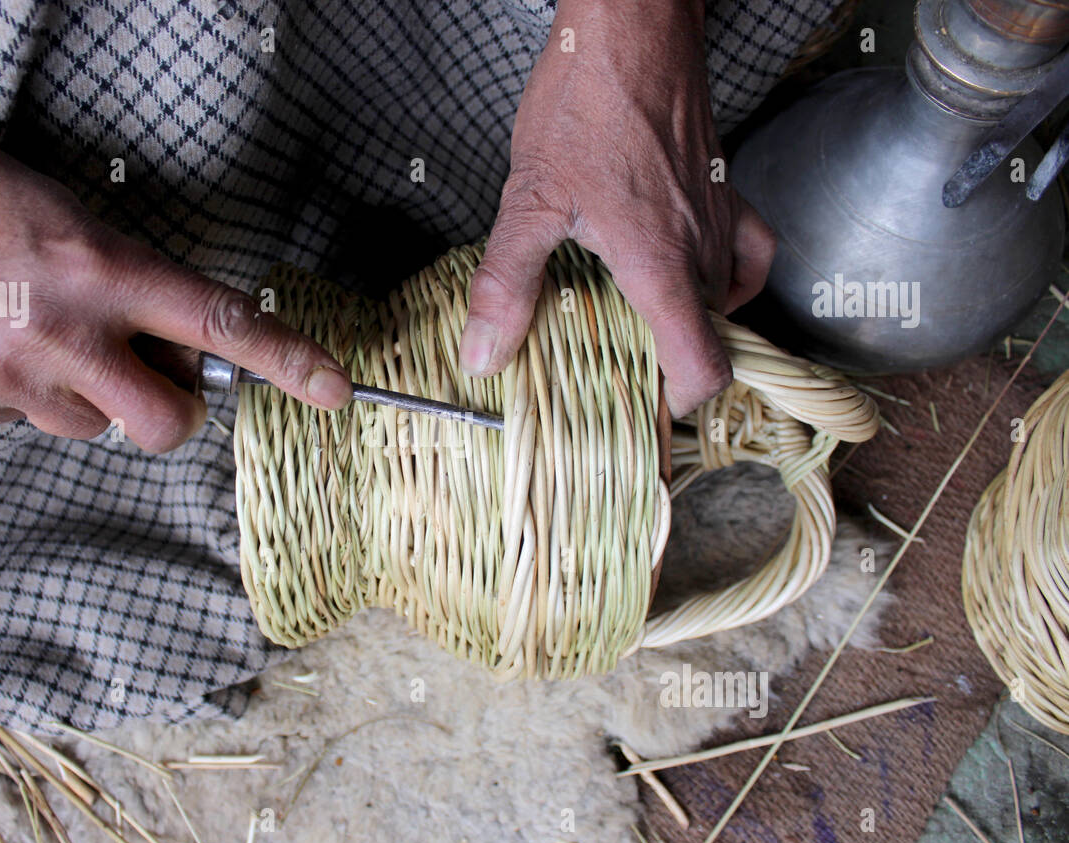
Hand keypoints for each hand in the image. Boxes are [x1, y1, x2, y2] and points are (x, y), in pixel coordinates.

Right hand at [0, 133, 351, 452]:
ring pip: (92, 429)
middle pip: (165, 426)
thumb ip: (144, 299)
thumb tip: (191, 359)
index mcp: (110, 273)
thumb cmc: (1, 210)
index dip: (285, 360)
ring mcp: (17, 374)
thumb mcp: (90, 233)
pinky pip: (27, 425)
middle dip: (171, 415)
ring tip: (42, 338)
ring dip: (87, 397)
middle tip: (149, 382)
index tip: (335, 389)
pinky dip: (25, 396)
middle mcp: (70, 331)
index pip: (220, 322)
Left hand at [459, 0, 774, 417]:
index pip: (702, 367)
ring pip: (722, 303)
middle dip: (666, 368)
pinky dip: (730, 281)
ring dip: (686, 327)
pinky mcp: (727, 191)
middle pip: (707, 343)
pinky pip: (751, 256)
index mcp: (659, 265)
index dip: (677, 404)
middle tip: (615, 369)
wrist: (631, 29)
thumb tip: (483, 355)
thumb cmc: (584, 103)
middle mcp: (701, 251)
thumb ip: (506, 283)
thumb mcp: (528, 200)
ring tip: (636, 329)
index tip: (641, 412)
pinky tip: (694, 280)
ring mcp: (721, 220)